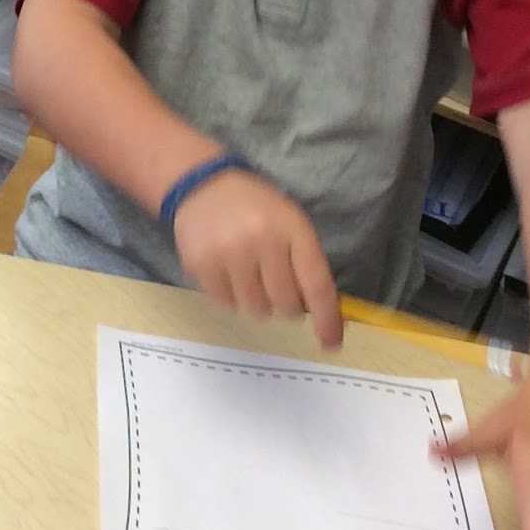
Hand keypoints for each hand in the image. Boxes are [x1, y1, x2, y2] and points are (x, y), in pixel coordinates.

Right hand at [171, 169, 342, 346]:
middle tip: (278, 290)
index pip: (316, 283)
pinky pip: (225, 304)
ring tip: (250, 278)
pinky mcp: (200, 264)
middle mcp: (260, 241)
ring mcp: (228, 253)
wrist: (201, 185)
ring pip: (255, 309)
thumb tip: (315, 312)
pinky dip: (232, 298)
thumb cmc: (254, 207)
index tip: (330, 343)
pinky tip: (229, 275)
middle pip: (286, 304)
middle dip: (287, 306)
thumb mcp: (289, 223)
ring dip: (258, 303)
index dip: (326, 318)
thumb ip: (304, 262)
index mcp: (291, 229)